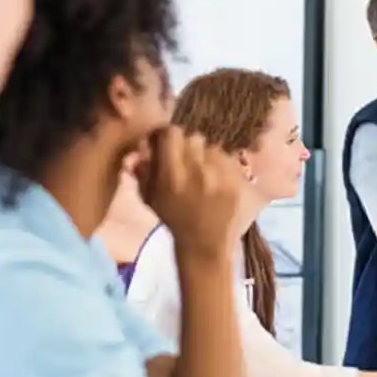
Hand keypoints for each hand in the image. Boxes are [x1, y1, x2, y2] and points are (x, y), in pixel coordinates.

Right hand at [134, 126, 243, 258]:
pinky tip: (215, 178)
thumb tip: (140, 146)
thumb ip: (142, 170)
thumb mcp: (149, 197)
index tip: (164, 141)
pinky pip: (226, 158)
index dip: (166, 134)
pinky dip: (219, 164)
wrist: (204, 243)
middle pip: (192, 137)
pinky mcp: (236, 179)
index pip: (171, 133)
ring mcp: (220, 174)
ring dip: (204, 155)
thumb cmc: (173, 218)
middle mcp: (197, 170)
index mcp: (172, 174)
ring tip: (201, 171)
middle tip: (184, 159)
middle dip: (186, 146)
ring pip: (211, 146)